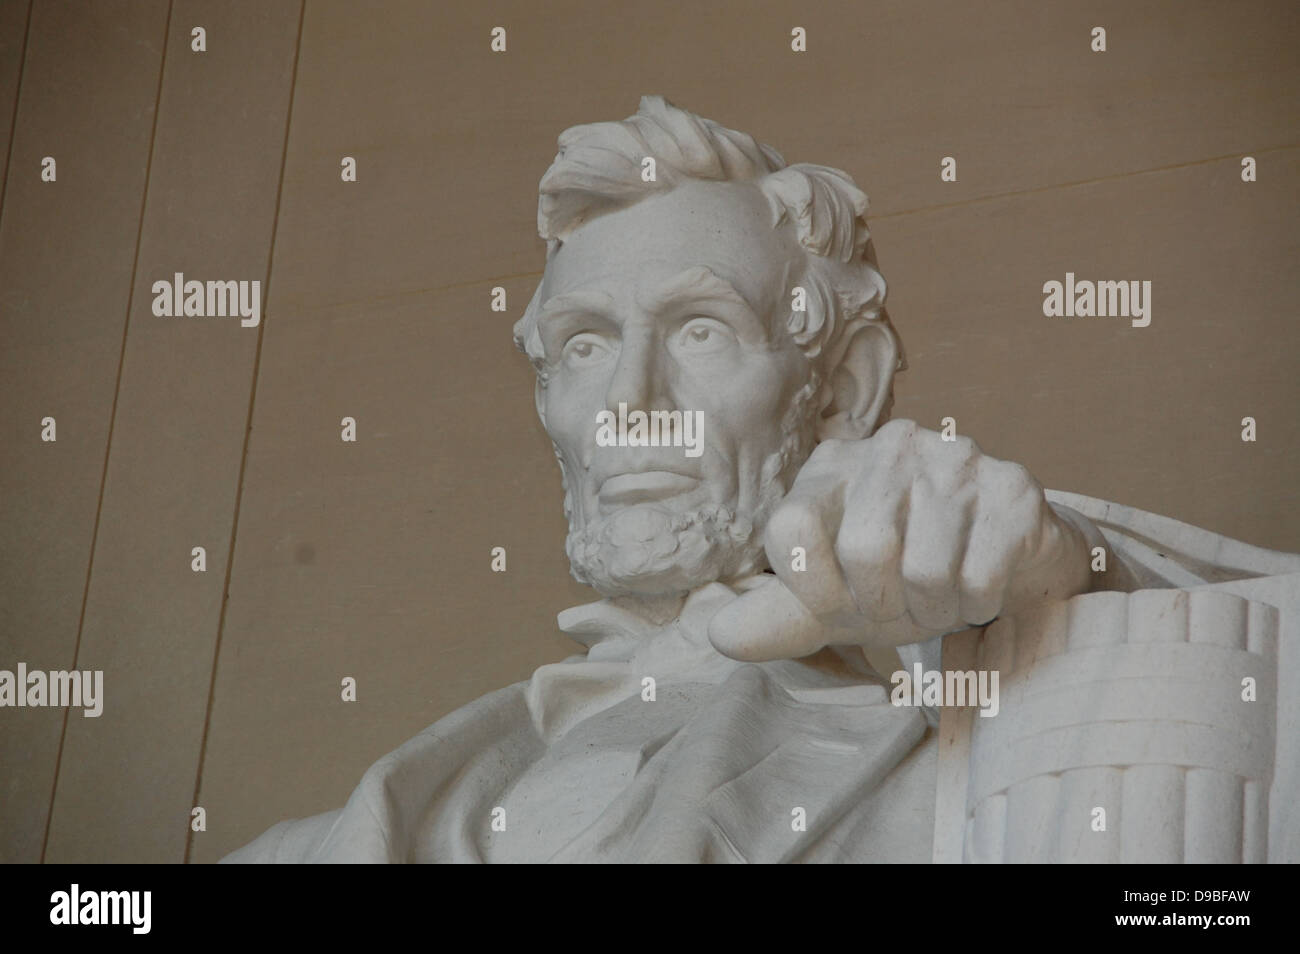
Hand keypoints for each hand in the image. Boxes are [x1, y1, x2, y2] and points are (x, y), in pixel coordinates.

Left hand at [708, 419, 1092, 660]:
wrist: (1002, 561)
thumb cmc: (903, 577)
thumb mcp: (834, 599)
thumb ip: (778, 617)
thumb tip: (720, 637)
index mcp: (830, 466)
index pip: (790, 530)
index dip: (813, 590)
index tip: (841, 606)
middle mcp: (888, 447)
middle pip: (865, 551)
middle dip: (884, 605)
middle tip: (903, 607)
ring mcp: (954, 459)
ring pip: (927, 570)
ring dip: (935, 609)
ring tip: (942, 595)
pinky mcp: (1011, 487)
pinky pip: (980, 577)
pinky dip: (977, 604)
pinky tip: (978, 584)